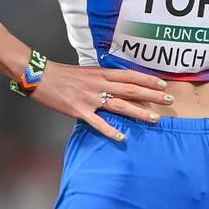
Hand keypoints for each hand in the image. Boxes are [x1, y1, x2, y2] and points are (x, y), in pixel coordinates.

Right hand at [31, 61, 172, 140]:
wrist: (40, 76)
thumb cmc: (61, 74)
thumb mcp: (85, 71)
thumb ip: (101, 77)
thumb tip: (116, 83)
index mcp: (100, 73)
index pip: (129, 76)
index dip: (147, 80)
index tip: (162, 84)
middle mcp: (99, 84)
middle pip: (131, 90)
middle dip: (151, 95)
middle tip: (168, 99)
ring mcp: (90, 98)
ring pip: (120, 105)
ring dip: (139, 112)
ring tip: (154, 118)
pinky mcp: (80, 110)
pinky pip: (98, 122)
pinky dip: (110, 130)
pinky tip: (122, 137)